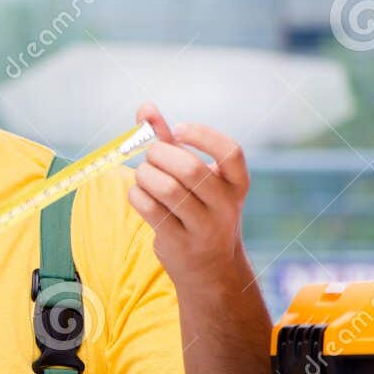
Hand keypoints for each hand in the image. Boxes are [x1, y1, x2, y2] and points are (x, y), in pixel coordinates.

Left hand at [128, 102, 251, 285]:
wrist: (209, 267)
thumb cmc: (196, 208)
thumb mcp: (194, 176)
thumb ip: (169, 141)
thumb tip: (144, 106)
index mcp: (236, 183)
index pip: (231, 152)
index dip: (201, 135)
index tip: (177, 131)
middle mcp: (226, 205)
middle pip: (190, 169)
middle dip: (159, 155)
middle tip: (151, 155)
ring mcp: (204, 227)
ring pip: (166, 188)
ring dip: (144, 175)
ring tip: (143, 175)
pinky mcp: (179, 242)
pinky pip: (149, 208)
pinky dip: (136, 194)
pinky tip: (139, 194)